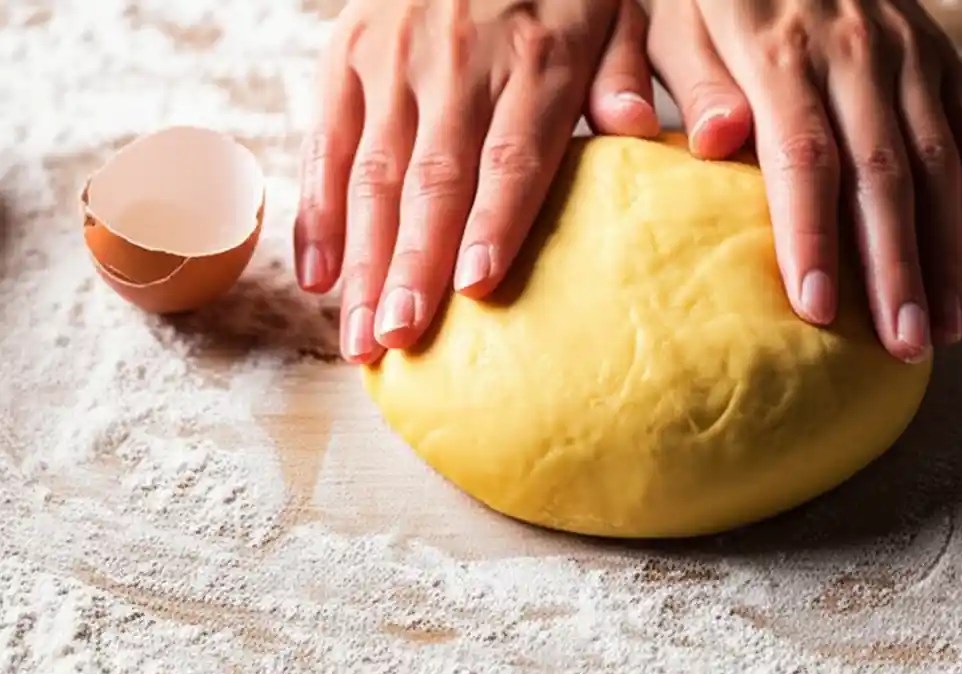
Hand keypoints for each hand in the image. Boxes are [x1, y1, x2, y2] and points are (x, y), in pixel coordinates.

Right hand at [295, 0, 657, 362]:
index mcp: (537, 58)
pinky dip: (317, 212)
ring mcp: (394, 58)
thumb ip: (624, 70)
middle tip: (399, 342)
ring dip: (363, 262)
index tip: (473, 288)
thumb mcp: (613, 12)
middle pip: (433, 179)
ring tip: (361, 339)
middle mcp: (459, 62)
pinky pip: (326, 143)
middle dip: (411, 267)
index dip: (492, 222)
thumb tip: (634, 125)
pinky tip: (319, 275)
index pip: (512, 155)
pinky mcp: (347, 54)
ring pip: (374, 174)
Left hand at [647, 0, 961, 362]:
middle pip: (883, 174)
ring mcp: (907, 52)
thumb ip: (693, 81)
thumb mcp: (679, 19)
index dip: (814, 236)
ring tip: (944, 328)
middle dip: (895, 269)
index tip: (818, 310)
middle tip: (902, 346)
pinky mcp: (939, 54)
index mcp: (780, 52)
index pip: (804, 157)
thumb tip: (714, 146)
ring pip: (938, 162)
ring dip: (945, 252)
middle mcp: (855, 53)